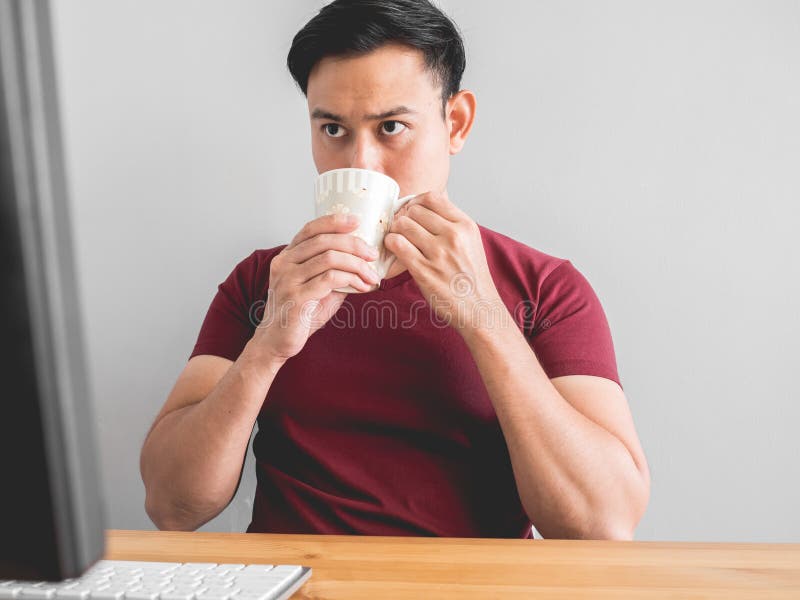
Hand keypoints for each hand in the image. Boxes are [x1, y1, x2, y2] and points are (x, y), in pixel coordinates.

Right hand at [251, 214, 380, 360]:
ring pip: (329, 258)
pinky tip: (362, 287)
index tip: (357, 221)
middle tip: (372, 254)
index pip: (310, 229)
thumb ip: (334, 272)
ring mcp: (288, 280)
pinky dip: (351, 280)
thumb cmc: (299, 314)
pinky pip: (329, 279)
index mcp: (287, 257)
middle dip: (354, 245)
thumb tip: (362, 261)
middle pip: (324, 241)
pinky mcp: (295, 297)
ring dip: (357, 265)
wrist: (276, 342)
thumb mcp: (318, 288)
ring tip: (371, 276)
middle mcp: (284, 264)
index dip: (334, 222)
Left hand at [384, 190, 502, 332]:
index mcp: (465, 226)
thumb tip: (423, 208)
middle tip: (400, 227)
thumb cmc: (471, 277)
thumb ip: (451, 224)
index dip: (415, 202)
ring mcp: (438, 254)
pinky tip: (393, 248)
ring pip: (403, 225)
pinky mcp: (424, 271)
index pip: (432, 198)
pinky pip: (398, 245)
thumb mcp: (470, 242)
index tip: (410, 211)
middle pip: (415, 211)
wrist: (479, 308)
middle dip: (403, 216)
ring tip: (396, 238)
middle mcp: (453, 236)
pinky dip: (391, 243)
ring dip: (394, 230)